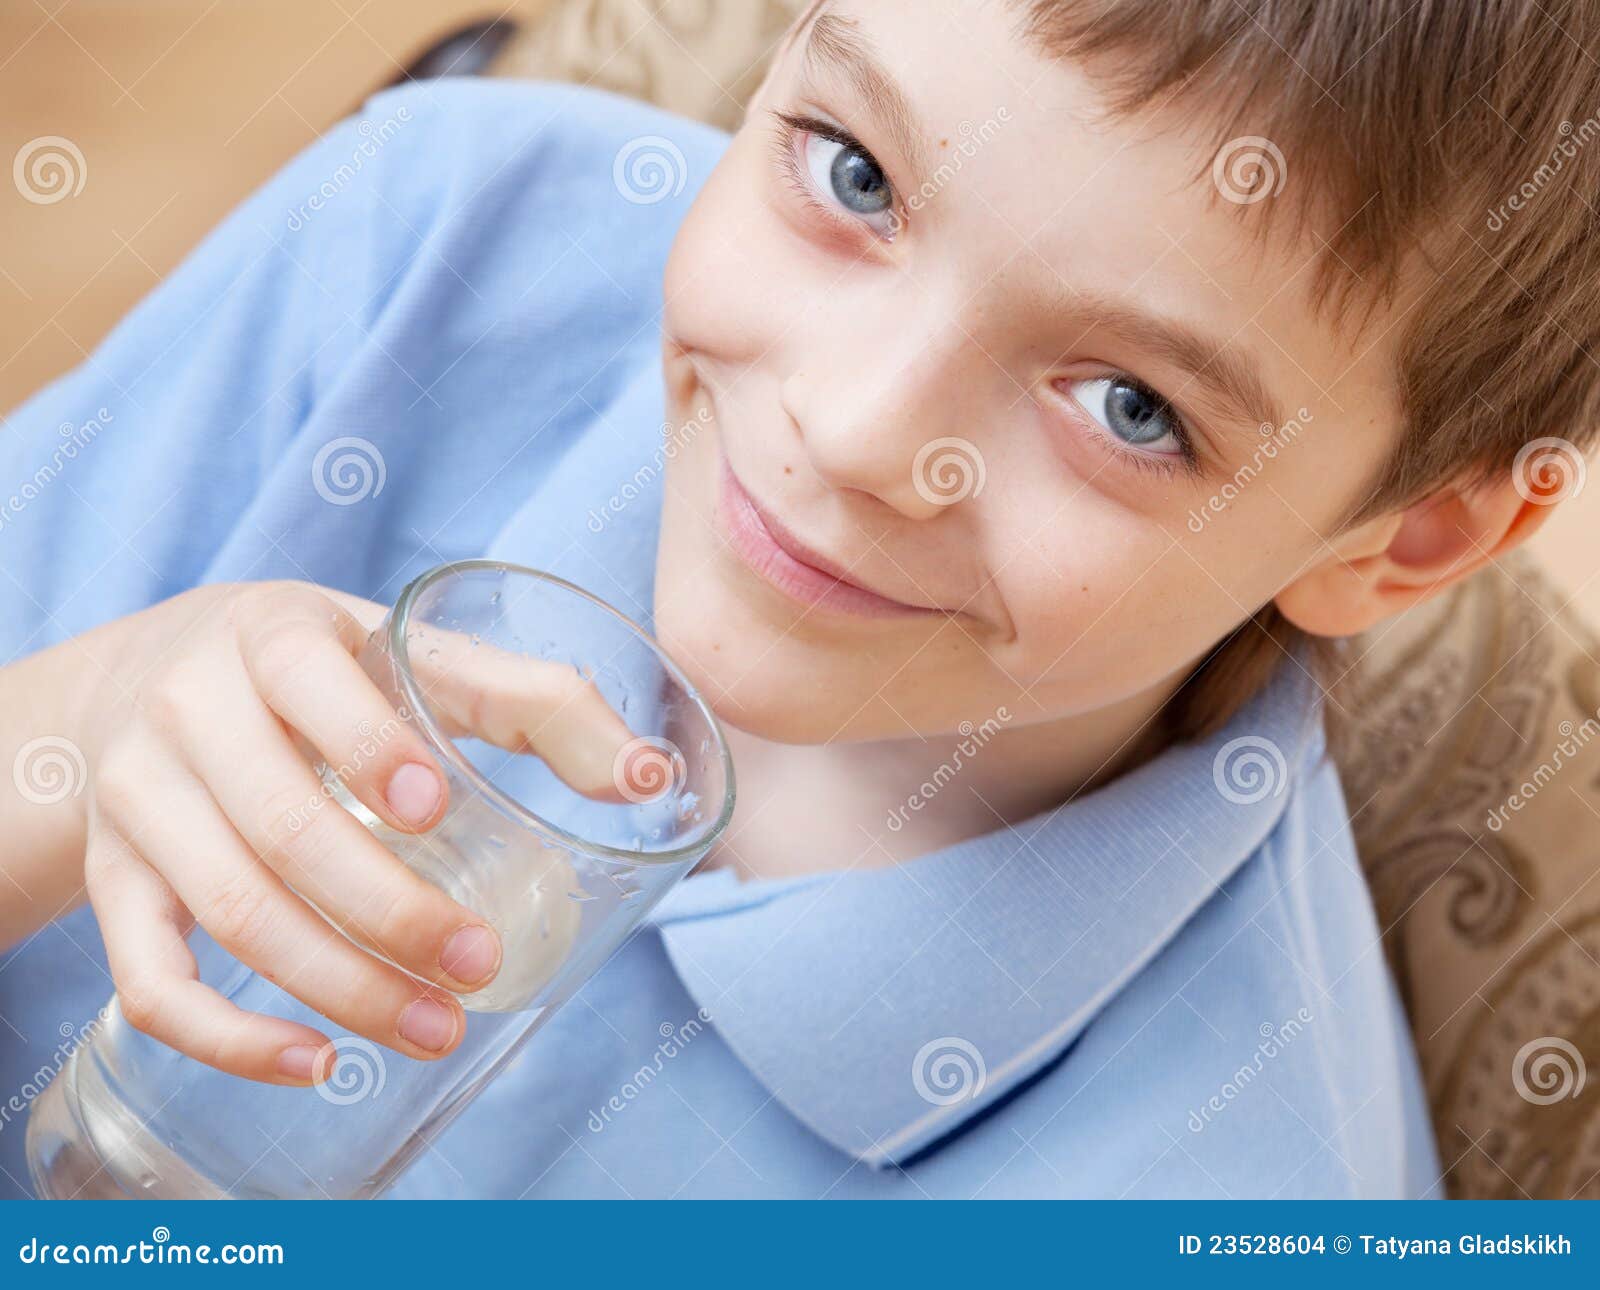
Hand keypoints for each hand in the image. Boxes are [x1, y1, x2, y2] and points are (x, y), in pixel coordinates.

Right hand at [76, 580, 631, 1085]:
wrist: (148, 677)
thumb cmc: (321, 669)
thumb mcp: (409, 651)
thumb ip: (532, 699)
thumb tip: (651, 777)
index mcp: (270, 636)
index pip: (305, 682)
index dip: (369, 748)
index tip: (436, 808)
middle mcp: (187, 712)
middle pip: (281, 828)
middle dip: (389, 911)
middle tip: (480, 964)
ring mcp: (138, 802)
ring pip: (229, 912)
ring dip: (339, 986)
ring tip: (435, 1029)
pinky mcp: (114, 881)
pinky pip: (150, 979)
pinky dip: (227, 1037)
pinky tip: (316, 1062)